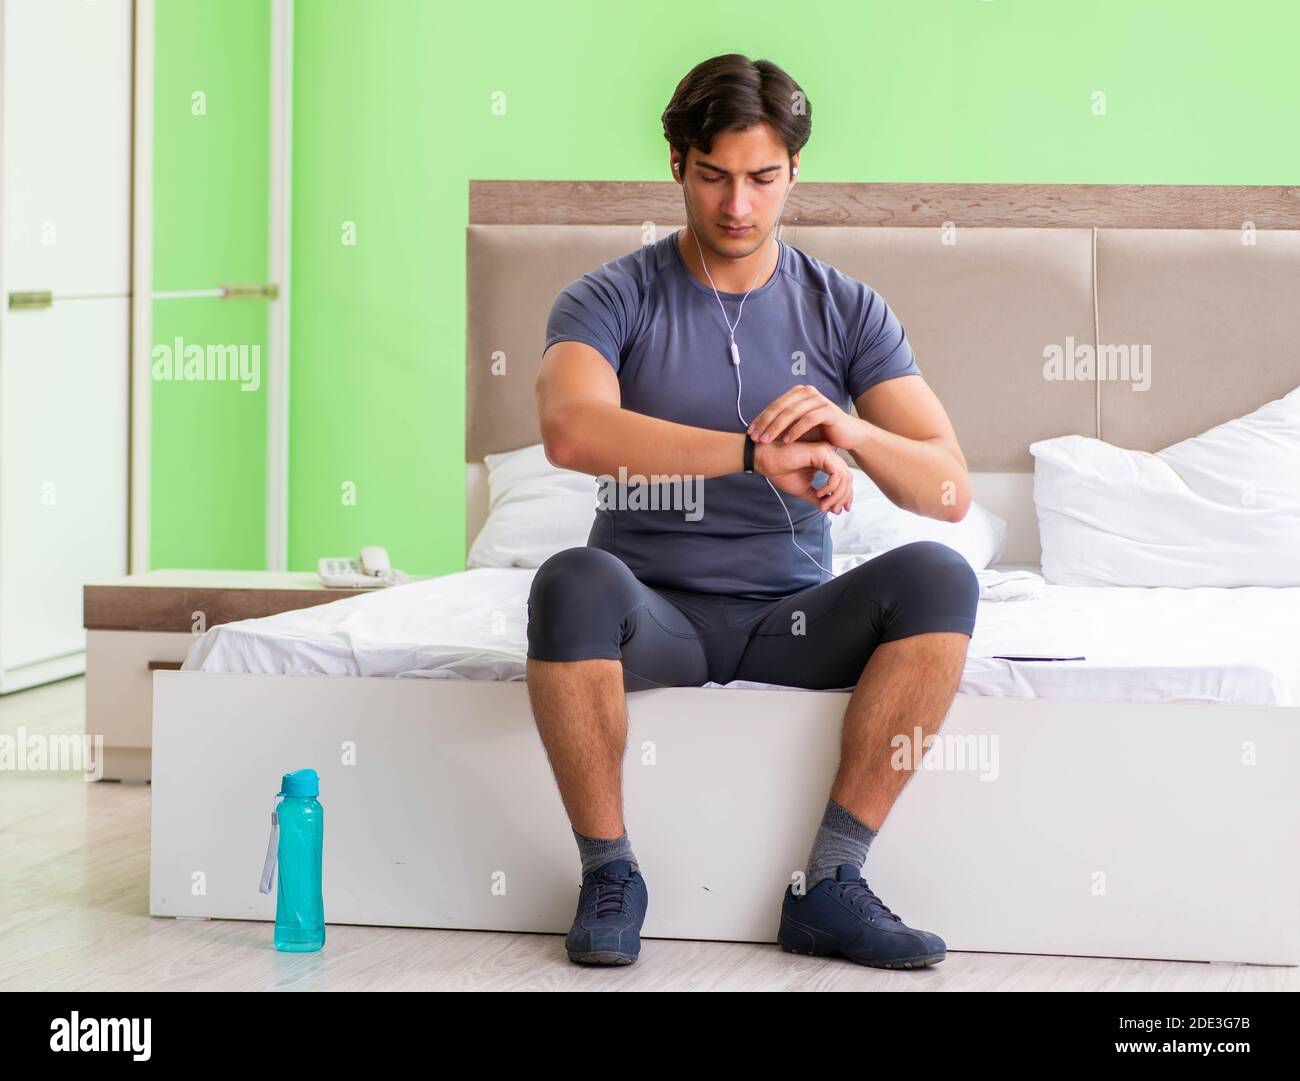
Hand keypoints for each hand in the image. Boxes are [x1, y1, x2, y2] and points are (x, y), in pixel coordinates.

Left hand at [748, 385, 863, 449]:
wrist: (848, 435)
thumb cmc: (821, 431)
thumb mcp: (797, 426)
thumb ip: (782, 423)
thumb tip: (757, 429)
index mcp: (798, 394)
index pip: (774, 405)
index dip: (760, 419)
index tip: (750, 432)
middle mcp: (807, 393)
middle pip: (780, 407)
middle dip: (766, 423)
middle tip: (756, 437)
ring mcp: (818, 400)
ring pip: (792, 412)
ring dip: (777, 427)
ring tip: (768, 440)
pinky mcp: (828, 410)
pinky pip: (808, 419)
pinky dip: (795, 430)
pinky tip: (787, 440)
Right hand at [753, 439, 852, 513]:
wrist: (766, 460)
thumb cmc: (781, 471)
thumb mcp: (804, 489)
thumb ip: (818, 497)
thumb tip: (831, 509)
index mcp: (826, 461)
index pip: (844, 479)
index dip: (845, 496)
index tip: (839, 510)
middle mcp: (829, 455)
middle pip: (848, 478)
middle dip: (844, 497)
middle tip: (835, 510)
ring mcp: (826, 452)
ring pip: (844, 477)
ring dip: (836, 495)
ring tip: (823, 505)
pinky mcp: (822, 453)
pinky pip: (836, 473)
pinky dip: (830, 486)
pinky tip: (819, 493)